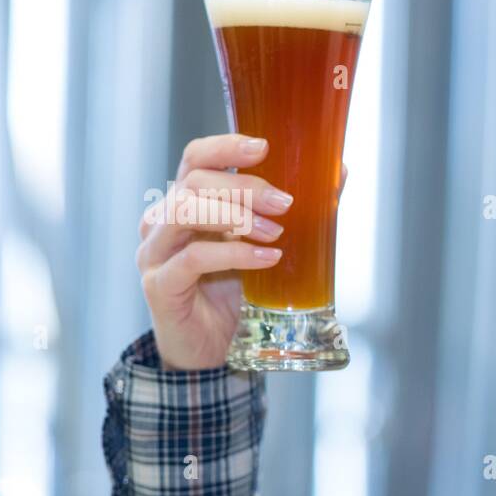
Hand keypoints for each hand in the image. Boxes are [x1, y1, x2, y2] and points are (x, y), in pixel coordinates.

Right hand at [135, 134, 346, 369]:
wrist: (210, 348)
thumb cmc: (234, 293)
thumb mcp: (264, 244)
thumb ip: (291, 210)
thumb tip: (341, 173)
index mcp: (185, 202)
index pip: (195, 158)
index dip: (226, 147)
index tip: (264, 147)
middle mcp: (162, 221)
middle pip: (194, 182)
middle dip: (245, 187)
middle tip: (285, 203)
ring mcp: (155, 252)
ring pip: (185, 212)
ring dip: (237, 216)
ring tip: (276, 232)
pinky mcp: (160, 285)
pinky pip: (194, 258)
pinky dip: (235, 253)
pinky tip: (267, 259)